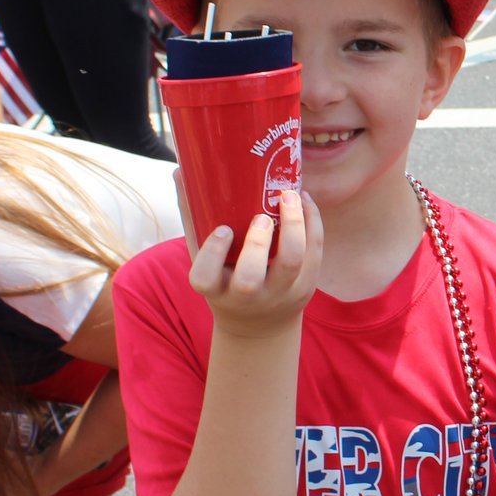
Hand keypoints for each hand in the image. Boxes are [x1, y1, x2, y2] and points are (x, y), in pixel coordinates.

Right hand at [189, 189, 323, 339]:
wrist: (259, 324)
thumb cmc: (226, 278)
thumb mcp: (206, 258)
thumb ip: (194, 219)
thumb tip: (180, 171)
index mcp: (216, 290)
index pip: (205, 278)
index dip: (213, 253)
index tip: (223, 229)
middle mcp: (248, 298)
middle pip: (250, 278)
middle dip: (257, 245)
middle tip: (262, 217)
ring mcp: (280, 293)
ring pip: (292, 264)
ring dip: (295, 226)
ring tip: (290, 196)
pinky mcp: (306, 285)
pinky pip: (315, 253)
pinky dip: (312, 223)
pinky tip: (305, 201)